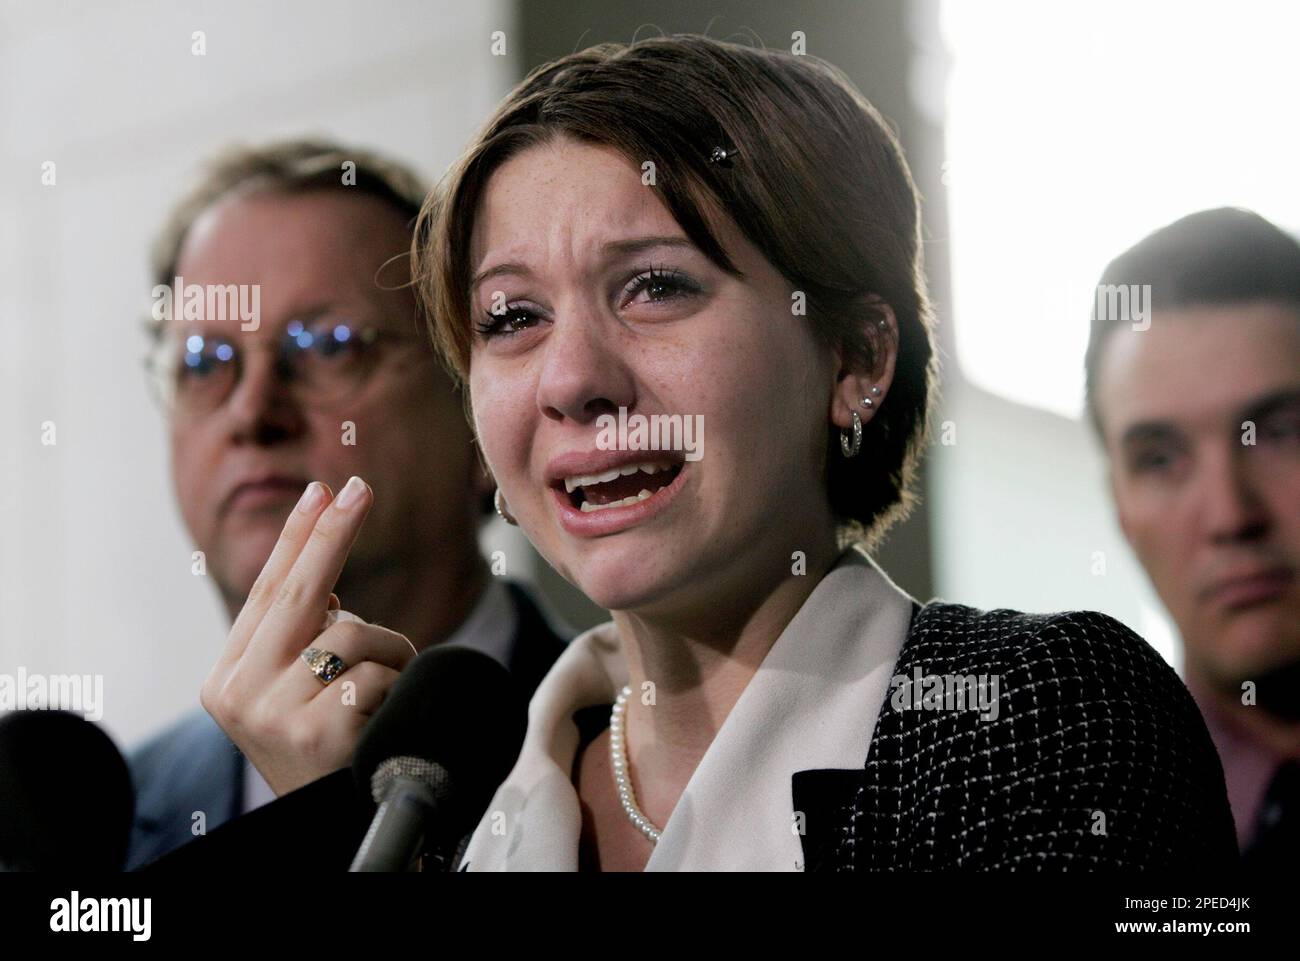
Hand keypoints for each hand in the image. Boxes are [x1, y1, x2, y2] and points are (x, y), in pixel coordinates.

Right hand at [200, 476, 416, 795]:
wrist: (332, 826)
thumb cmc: (324, 753)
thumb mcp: (295, 695)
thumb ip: (301, 642)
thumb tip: (328, 582)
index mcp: (228, 676)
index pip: (269, 591)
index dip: (300, 537)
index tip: (324, 489)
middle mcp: (238, 692)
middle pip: (299, 591)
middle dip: (334, 533)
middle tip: (360, 487)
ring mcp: (272, 714)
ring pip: (353, 633)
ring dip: (388, 654)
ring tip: (380, 695)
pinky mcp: (313, 733)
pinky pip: (376, 674)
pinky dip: (394, 688)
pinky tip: (380, 721)